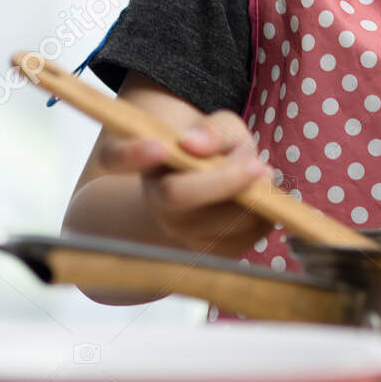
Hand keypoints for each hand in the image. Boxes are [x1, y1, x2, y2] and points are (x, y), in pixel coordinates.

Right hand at [98, 110, 274, 255]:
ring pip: (212, 223)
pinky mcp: (207, 252)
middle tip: (257, 166)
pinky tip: (265, 199)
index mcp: (148, 160)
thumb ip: (212, 130)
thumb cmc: (218, 151)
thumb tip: (194, 144)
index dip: (132, 153)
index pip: (115, 156)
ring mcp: (177, 231)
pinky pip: (238, 241)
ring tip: (265, 176)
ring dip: (249, 201)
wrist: (223, 187)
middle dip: (221, 182)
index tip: (159, 146)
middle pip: (176, 195)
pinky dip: (260, 219)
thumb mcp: (221, 128)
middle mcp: (155, 199)